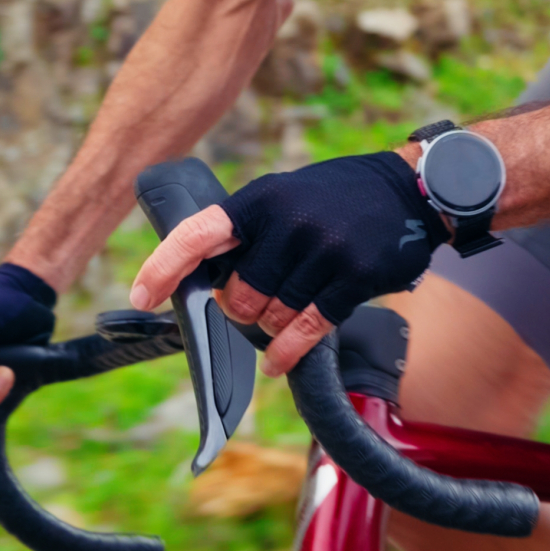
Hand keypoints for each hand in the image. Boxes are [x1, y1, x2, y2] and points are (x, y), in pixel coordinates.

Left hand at [130, 151, 442, 374]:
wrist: (409, 189)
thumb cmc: (336, 199)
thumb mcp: (285, 196)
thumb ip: (250, 234)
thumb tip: (205, 283)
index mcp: (261, 199)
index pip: (197, 235)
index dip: (163, 267)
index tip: (140, 296)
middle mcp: (288, 221)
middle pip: (237, 295)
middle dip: (240, 310)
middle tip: (256, 304)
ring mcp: (323, 249)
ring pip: (271, 316)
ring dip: (271, 328)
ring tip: (285, 315)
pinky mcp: (353, 276)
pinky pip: (307, 329)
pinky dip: (288, 352)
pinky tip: (279, 361)